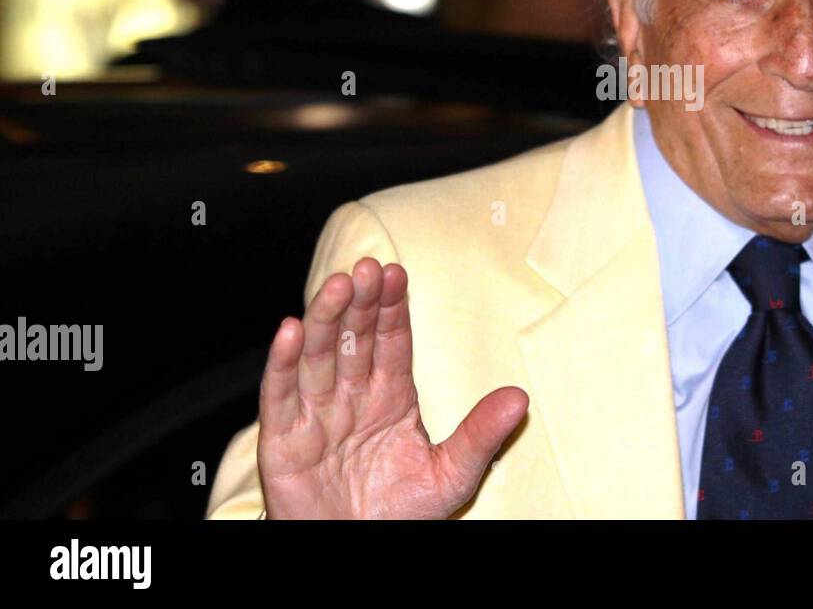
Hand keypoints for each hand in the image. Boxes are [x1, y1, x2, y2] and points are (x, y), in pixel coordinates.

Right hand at [256, 257, 527, 518]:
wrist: (357, 554)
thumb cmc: (398, 515)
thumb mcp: (451, 475)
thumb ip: (481, 436)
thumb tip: (521, 399)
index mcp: (391, 397)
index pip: (391, 342)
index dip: (392, 308)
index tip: (397, 274)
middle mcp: (351, 398)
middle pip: (354, 340)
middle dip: (361, 304)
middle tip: (368, 268)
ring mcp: (316, 416)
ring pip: (319, 357)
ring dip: (326, 319)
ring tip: (338, 286)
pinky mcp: (283, 442)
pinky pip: (281, 396)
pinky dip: (283, 363)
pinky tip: (291, 329)